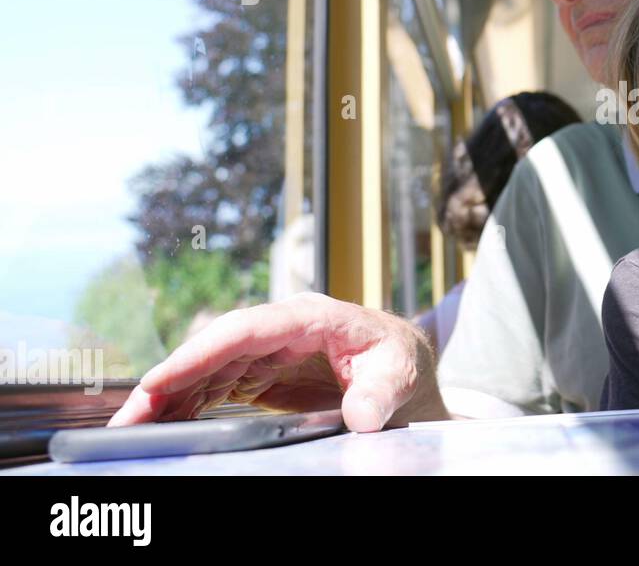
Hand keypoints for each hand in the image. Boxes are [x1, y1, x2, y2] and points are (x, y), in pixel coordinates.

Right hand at [108, 292, 449, 431]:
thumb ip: (380, 392)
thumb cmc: (400, 359)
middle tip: (130, 416)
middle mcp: (280, 328)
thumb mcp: (400, 371)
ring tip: (133, 427)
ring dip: (170, 397)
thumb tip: (363, 417)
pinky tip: (163, 426)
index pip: (245, 329)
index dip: (201, 353)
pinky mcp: (262, 372)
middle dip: (170, 380)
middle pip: (215, 349)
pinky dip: (188, 405)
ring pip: (208, 368)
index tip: (161, 379)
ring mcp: (268, 350)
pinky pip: (216, 386)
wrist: (403, 365)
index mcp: (310, 317)